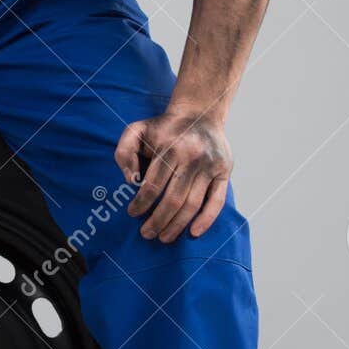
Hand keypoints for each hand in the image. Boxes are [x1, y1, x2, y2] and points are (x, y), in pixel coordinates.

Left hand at [115, 109, 231, 242]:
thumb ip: (124, 152)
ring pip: (192, 204)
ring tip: (164, 237)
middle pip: (173, 200)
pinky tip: (194, 232)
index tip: (133, 213)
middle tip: (147, 234)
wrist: (200, 112)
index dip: (141, 204)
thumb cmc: (164, 127)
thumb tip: (130, 181)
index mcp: (169, 148)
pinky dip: (207, 220)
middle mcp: (192, 157)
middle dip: (157, 222)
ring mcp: (210, 166)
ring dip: (176, 226)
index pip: (153, 186)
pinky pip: (217, 201)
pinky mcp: (224, 171)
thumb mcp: (137, 130)